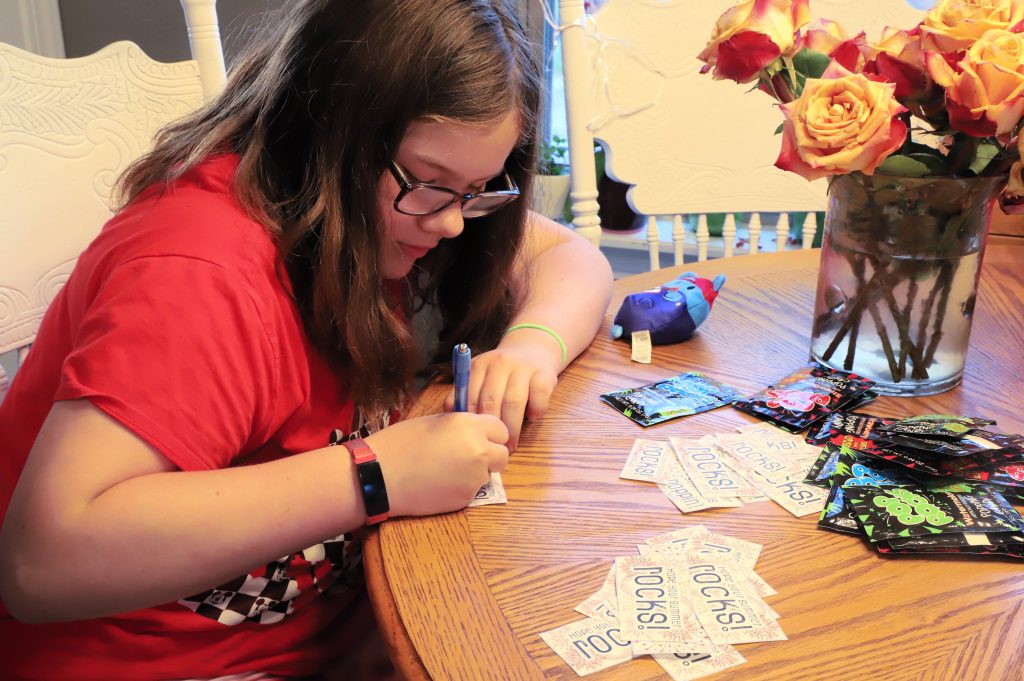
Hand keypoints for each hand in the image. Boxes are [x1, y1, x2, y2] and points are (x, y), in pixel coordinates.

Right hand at [365, 412, 508, 516]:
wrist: (379, 476)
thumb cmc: (400, 443)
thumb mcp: (433, 422)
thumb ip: (460, 425)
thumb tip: (475, 431)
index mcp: (469, 425)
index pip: (501, 429)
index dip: (490, 434)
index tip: (480, 438)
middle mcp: (479, 450)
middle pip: (503, 454)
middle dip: (491, 455)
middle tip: (468, 456)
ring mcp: (474, 477)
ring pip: (488, 474)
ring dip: (476, 472)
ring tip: (446, 470)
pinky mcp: (465, 499)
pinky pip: (473, 490)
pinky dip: (461, 488)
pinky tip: (439, 484)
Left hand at [444, 335, 559, 450]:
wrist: (532, 349)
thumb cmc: (501, 373)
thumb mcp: (480, 377)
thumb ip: (466, 394)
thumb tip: (451, 420)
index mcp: (479, 366)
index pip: (470, 396)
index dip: (473, 421)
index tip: (475, 439)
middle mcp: (500, 363)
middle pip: (492, 400)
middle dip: (492, 428)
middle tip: (494, 447)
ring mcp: (523, 366)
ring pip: (514, 401)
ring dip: (512, 427)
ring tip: (511, 445)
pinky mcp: (544, 372)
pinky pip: (539, 394)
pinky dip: (535, 409)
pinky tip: (532, 418)